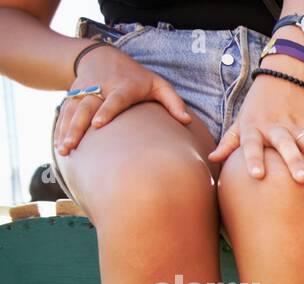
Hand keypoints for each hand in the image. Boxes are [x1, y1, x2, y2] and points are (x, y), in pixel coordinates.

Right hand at [54, 43, 190, 154]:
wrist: (102, 56)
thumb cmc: (137, 77)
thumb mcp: (158, 84)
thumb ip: (173, 102)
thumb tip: (187, 121)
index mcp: (124, 87)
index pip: (114, 99)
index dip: (106, 111)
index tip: (97, 124)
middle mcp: (101, 88)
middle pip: (87, 107)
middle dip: (78, 126)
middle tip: (72, 145)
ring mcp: (85, 91)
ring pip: (73, 110)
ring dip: (66, 129)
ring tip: (63, 149)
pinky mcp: (73, 95)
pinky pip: (64, 111)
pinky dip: (60, 127)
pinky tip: (58, 145)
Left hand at [208, 58, 303, 189]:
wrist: (287, 74)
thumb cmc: (259, 103)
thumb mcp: (241, 119)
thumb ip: (230, 141)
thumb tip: (213, 160)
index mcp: (256, 125)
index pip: (252, 142)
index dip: (254, 157)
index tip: (257, 175)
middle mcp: (278, 126)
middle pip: (287, 145)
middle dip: (295, 162)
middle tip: (300, 180)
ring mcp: (299, 127)